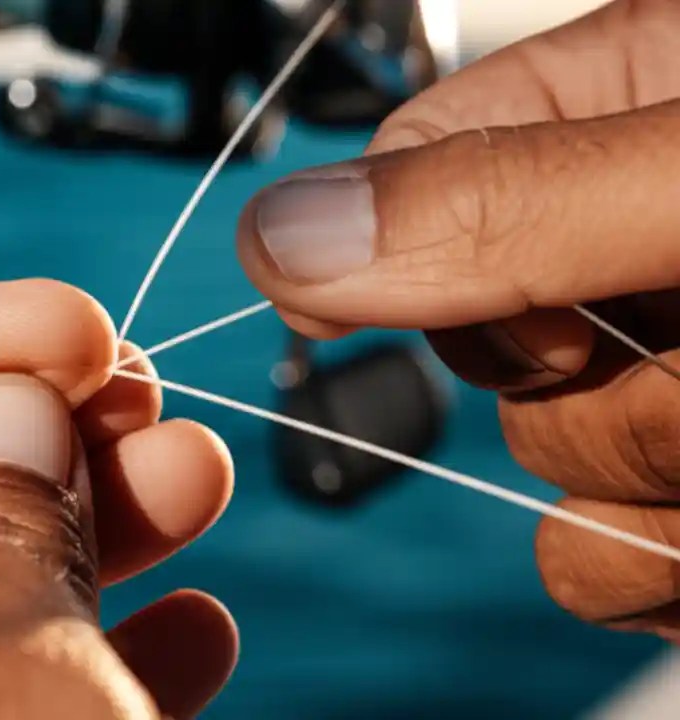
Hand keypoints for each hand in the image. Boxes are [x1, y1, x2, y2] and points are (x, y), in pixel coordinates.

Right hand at [236, 0, 679, 637]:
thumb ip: (502, 202)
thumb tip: (273, 239)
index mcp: (605, 104)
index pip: (395, 178)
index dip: (430, 265)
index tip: (556, 312)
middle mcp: (615, 233)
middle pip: (464, 341)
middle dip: (580, 389)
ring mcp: (654, 365)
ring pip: (530, 462)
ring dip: (643, 487)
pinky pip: (588, 553)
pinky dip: (658, 563)